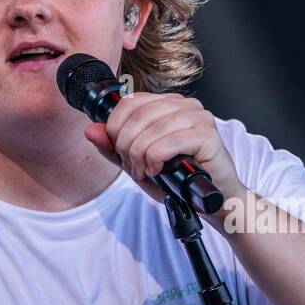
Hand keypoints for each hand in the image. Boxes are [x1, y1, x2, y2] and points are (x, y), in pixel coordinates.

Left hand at [83, 92, 243, 209]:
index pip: (129, 102)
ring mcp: (198, 117)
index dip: (115, 128)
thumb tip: (90, 130)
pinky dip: (156, 158)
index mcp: (168, 104)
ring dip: (140, 155)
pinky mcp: (208, 135)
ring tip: (146, 172)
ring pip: (151, 129)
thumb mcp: (139, 163)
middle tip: (133, 168)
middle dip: (126, 147)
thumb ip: (113, 148)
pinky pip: (169, 142)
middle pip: (137, 116)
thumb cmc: (180, 181)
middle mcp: (184, 105)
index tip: (120, 153)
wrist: (214, 201)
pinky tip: (158, 170)